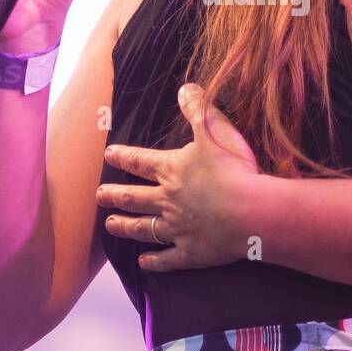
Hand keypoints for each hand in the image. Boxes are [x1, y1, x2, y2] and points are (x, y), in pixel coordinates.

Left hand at [96, 84, 260, 270]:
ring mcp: (177, 229)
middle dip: (115, 195)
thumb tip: (184, 87)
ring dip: (126, 227)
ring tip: (111, 226)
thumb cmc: (233, 169)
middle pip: (135, 197)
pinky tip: (144, 263)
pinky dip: (154, 262)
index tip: (108, 155)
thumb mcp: (216, 129)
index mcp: (172, 170)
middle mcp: (168, 200)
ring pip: (144, 228)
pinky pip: (167, 259)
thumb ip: (199, 108)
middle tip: (100, 195)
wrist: (251, 212)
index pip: (141, 161)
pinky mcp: (191, 252)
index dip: (124, 156)